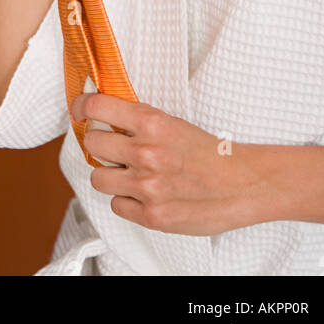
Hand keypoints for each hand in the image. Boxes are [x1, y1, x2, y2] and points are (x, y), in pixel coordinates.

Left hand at [71, 92, 260, 235]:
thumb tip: (101, 115)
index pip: (96, 107)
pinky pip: (117, 205)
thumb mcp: (172, 123)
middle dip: (99, 144)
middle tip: (111, 147)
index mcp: (151, 123)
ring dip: (109, 175)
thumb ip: (137, 121)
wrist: (243, 184)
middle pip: (91, 143)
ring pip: (97, 178)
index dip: (81, 106)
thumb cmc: (209, 153)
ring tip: (128, 174)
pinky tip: (145, 194)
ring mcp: (147, 187)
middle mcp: (146, 153)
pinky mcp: (152, 216)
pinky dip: (127, 201)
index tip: (79, 110)